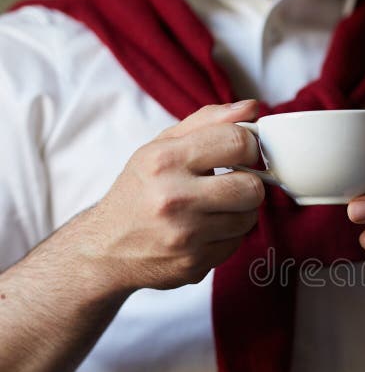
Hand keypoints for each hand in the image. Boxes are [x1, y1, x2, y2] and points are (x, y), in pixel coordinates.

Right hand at [87, 101, 263, 290]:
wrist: (106, 247)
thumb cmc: (140, 190)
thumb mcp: (162, 146)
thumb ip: (208, 122)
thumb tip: (252, 108)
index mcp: (164, 160)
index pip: (236, 142)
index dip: (250, 146)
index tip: (243, 153)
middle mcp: (174, 198)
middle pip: (252, 187)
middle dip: (249, 184)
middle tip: (233, 183)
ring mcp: (185, 235)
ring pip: (249, 218)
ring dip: (240, 211)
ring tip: (216, 208)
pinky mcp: (194, 263)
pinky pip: (237, 244)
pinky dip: (228, 236)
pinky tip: (206, 230)